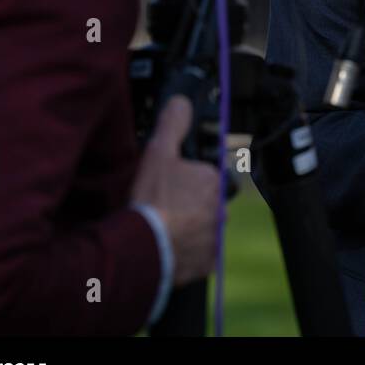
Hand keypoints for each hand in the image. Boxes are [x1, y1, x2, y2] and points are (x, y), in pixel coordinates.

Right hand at [131, 96, 219, 286]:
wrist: (144, 247)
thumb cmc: (152, 201)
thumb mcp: (159, 153)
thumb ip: (173, 124)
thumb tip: (181, 102)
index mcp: (213, 181)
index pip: (205, 176)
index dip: (186, 180)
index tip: (170, 186)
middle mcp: (220, 209)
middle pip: (205, 202)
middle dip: (189, 203)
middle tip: (164, 207)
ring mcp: (215, 237)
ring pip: (203, 227)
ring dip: (189, 227)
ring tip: (163, 227)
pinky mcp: (207, 261)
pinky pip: (199, 254)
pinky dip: (186, 251)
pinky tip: (167, 245)